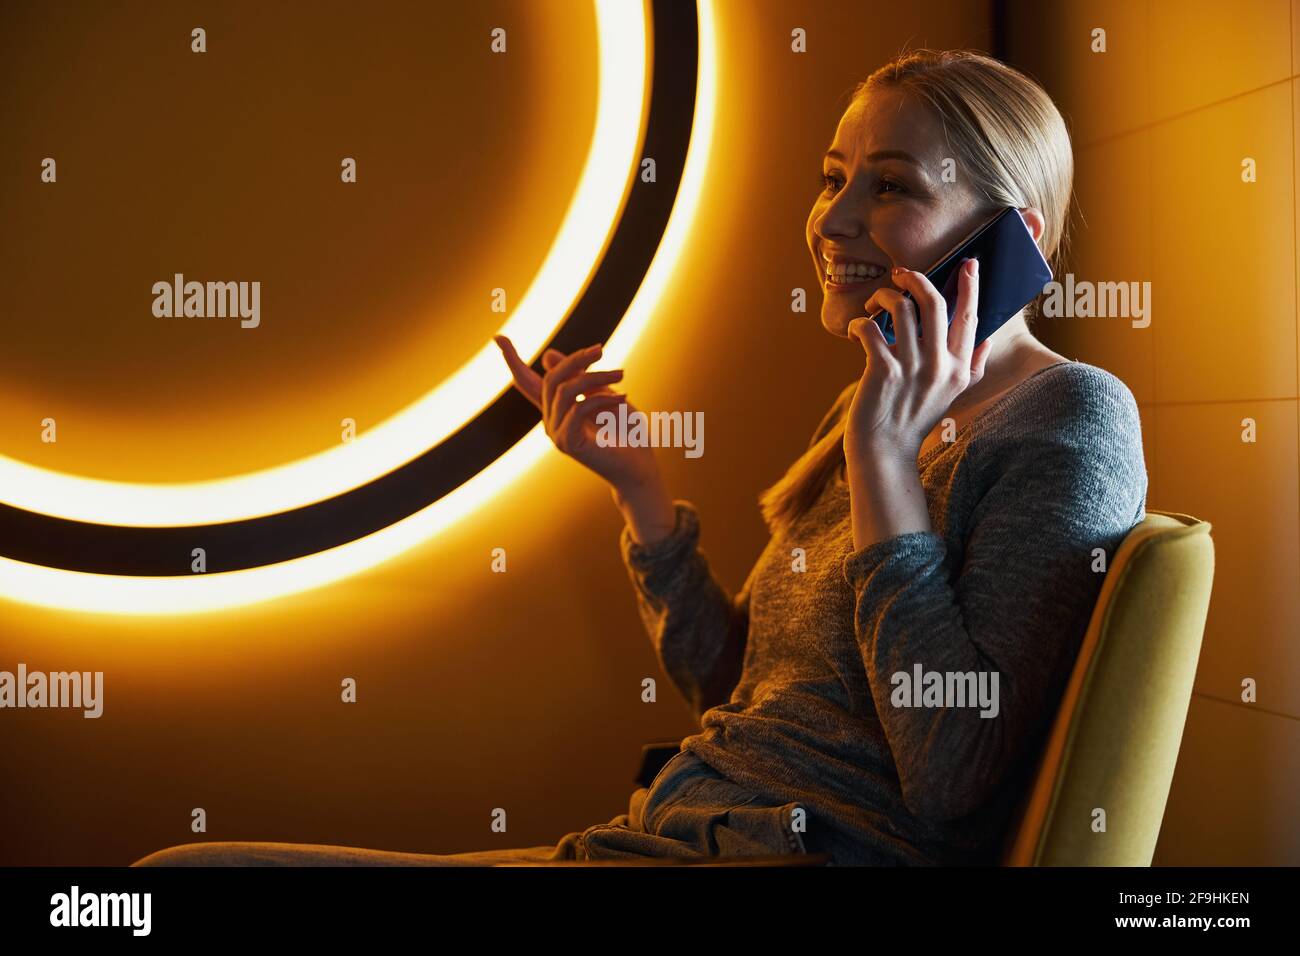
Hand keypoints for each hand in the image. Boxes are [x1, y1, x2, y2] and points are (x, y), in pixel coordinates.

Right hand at [493, 334, 662, 493]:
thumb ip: (579, 376)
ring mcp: (556, 433)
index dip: (512, 359)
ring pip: (565, 390)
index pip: (526, 381)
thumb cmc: (624, 430)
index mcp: (555, 408)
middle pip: (551, 379)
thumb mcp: (603, 393)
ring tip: (622, 374)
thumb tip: (547, 355)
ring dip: (596, 376)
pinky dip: (602, 398)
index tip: (497, 336)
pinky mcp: (568, 443)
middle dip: (575, 359)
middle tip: (601, 349)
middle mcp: (550, 420)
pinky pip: (578, 408)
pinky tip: (623, 398)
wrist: (639, 465)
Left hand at [843, 258, 992, 464]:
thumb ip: (973, 368)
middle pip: (934, 303)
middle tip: (900, 272)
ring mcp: (912, 368)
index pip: (969, 317)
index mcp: (959, 368)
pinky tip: (856, 331)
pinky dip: (859, 323)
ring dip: (883, 297)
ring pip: (901, 309)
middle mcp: (940, 366)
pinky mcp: (883, 371)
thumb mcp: (952, 396)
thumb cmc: (914, 419)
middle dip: (915, 278)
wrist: (885, 450)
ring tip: (874, 305)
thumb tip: (987, 342)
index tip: (969, 263)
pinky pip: (870, 329)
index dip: (970, 286)